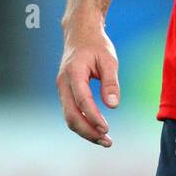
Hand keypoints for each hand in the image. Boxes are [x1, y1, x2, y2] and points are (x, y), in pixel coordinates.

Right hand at [57, 19, 119, 146]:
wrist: (79, 34)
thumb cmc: (96, 45)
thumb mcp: (109, 60)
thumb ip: (111, 82)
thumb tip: (113, 105)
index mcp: (74, 72)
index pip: (82, 100)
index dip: (93, 117)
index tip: (106, 129)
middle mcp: (63, 83)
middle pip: (71, 114)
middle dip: (88, 131)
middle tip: (108, 141)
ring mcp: (62, 89)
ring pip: (69, 117)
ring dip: (85, 131)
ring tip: (105, 140)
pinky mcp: (65, 93)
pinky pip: (71, 113)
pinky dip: (83, 124)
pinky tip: (97, 130)